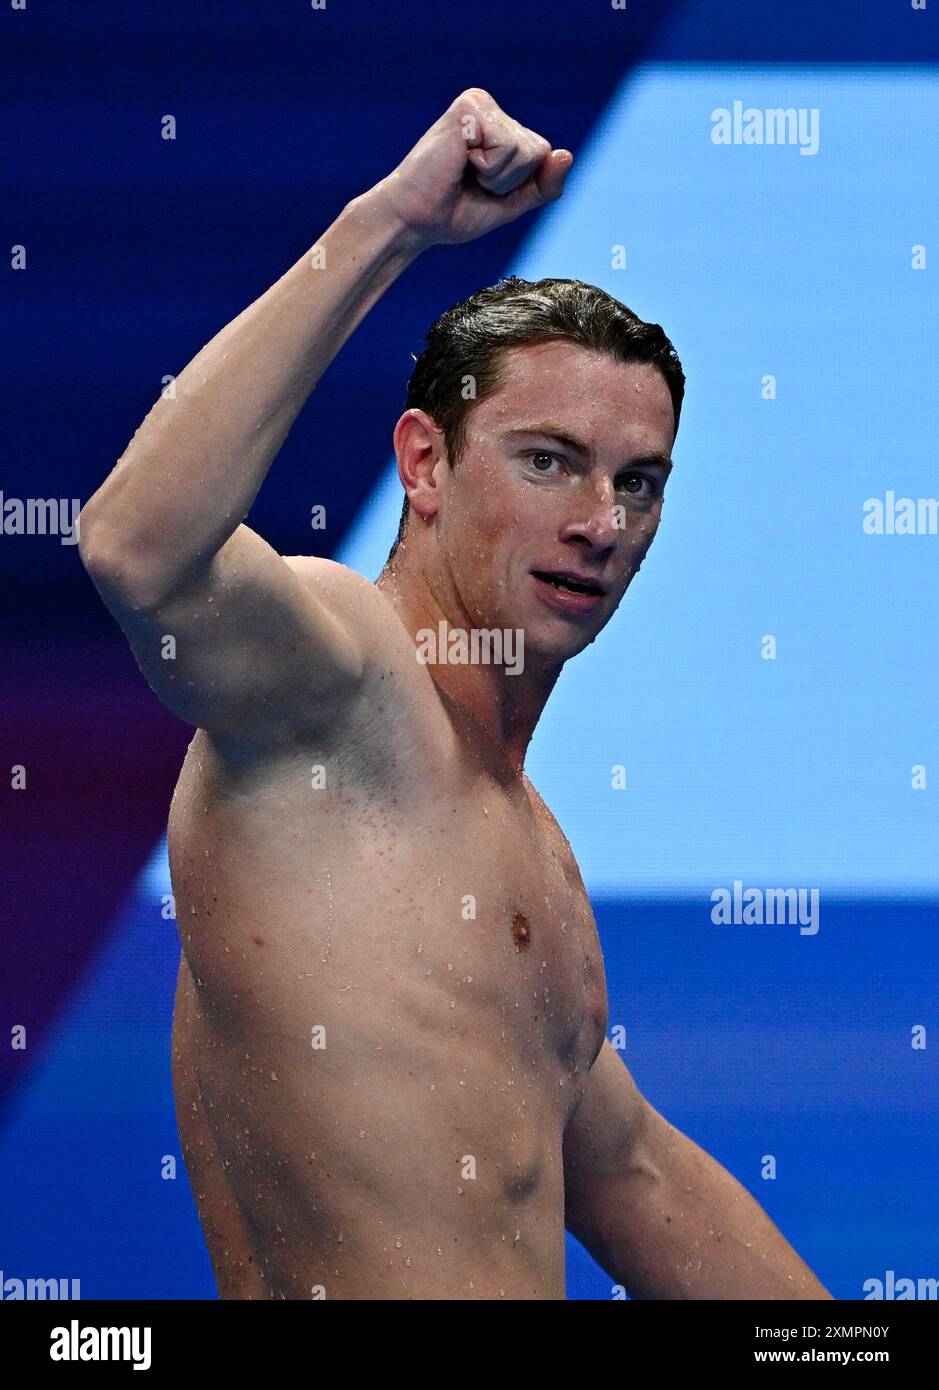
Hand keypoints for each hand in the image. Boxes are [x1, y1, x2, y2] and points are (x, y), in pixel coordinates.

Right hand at [364, 88, 572, 249]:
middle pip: (538, 151)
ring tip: (463, 173)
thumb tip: (567, 155)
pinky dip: (487, 169)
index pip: (542, 155)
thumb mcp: (511, 203)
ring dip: (496, 177)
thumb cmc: (454, 212)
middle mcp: (489, 106)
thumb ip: (543, 185)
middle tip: (469, 182)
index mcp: (499, 124)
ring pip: (525, 150)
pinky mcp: (469, 109)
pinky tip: (458, 163)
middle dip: (508, 181)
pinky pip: (507, 147)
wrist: (414, 222)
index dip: (517, 184)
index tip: (480, 186)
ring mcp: (478, 104)